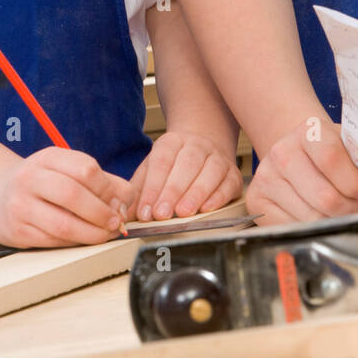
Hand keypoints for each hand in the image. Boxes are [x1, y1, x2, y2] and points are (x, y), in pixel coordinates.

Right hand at [0, 147, 133, 247]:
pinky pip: (53, 241)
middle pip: (74, 195)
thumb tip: (126, 203)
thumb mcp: (67, 170)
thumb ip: (102, 182)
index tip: (118, 203)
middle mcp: (30, 178)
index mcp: (48, 157)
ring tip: (104, 235)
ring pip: (63, 225)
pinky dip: (74, 244)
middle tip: (115, 224)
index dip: (108, 189)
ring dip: (91, 234)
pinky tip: (82, 240)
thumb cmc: (42, 183)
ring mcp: (20, 205)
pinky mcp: (17, 231)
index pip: (86, 169)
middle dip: (101, 213)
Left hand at [127, 131, 243, 221]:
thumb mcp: (151, 169)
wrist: (205, 144)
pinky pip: (227, 183)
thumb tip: (124, 215)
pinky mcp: (233, 173)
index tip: (145, 212)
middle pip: (185, 166)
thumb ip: (139, 190)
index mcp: (172, 142)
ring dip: (195, 194)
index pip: (161, 163)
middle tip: (161, 214)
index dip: (152, 188)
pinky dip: (218, 197)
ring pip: (209, 173)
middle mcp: (196, 146)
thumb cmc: (173, 164)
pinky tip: (207, 208)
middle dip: (172, 192)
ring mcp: (217, 158)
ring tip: (183, 213)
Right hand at [246, 112, 357, 224]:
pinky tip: (313, 214)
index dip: (354, 183)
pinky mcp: (256, 201)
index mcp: (308, 131)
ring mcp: (266, 177)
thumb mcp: (347, 145)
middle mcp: (281, 152)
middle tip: (351, 204)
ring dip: (331, 221)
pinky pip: (291, 229)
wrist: (296, 152)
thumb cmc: (329, 153)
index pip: (332, 159)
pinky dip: (310, 229)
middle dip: (347, 209)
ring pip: (311, 219)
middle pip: (325, 198)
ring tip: (334, 209)